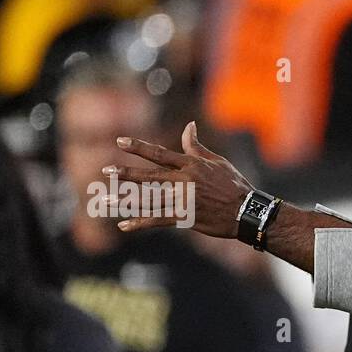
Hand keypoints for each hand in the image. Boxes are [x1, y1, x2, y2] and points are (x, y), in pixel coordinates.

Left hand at [107, 122, 254, 236]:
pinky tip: (123, 225)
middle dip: (126, 174)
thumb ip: (197, 147)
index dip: (138, 147)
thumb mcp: (217, 162)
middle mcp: (184, 181)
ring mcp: (183, 200)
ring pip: (149, 200)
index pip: (159, 154)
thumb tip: (188, 125)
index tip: (120, 142)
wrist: (247, 212)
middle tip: (106, 171)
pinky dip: (140, 222)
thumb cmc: (235, 185)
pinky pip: (158, 220)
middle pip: (150, 176)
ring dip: (125, 201)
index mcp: (191, 165)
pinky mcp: (185, 218)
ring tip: (104, 201)